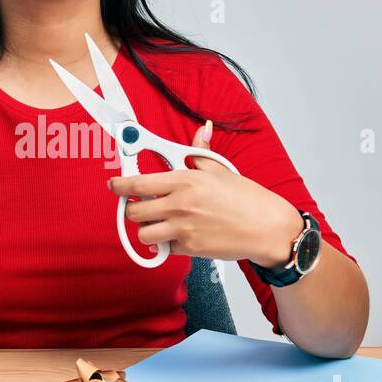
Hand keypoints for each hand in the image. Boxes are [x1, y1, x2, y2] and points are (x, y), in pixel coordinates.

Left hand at [107, 121, 303, 264]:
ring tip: (159, 222)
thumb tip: (201, 131)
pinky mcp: (190, 249)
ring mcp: (183, 229)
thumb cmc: (247, 199)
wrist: (267, 228)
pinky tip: (178, 235)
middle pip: (134, 212)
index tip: (114, 184)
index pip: (139, 184)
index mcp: (185, 181)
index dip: (120, 184)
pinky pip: (165, 248)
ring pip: (144, 234)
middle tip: (141, 205)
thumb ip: (201, 152)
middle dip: (132, 209)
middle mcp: (180, 205)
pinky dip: (167, 244)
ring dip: (147, 229)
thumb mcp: (221, 170)